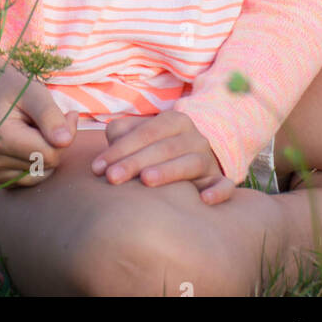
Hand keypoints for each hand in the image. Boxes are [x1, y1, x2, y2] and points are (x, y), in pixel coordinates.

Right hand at [0, 57, 79, 188]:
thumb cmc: (14, 91)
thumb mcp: (35, 92)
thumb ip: (50, 116)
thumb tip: (65, 142)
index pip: (50, 154)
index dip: (66, 136)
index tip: (68, 115)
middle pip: (45, 165)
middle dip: (53, 144)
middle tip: (45, 121)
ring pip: (40, 175)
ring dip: (44, 154)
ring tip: (32, 132)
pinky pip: (29, 179)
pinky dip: (33, 163)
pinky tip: (24, 145)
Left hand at [90, 111, 235, 203]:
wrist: (193, 164)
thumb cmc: (155, 151)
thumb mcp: (140, 138)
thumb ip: (122, 133)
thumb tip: (111, 136)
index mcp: (174, 121)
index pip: (146, 132)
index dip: (120, 148)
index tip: (98, 168)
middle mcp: (194, 136)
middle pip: (163, 147)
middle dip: (135, 162)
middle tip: (112, 178)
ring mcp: (208, 158)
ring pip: (190, 162)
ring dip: (168, 171)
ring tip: (146, 181)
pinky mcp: (218, 180)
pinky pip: (223, 185)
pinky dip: (217, 191)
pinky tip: (204, 201)